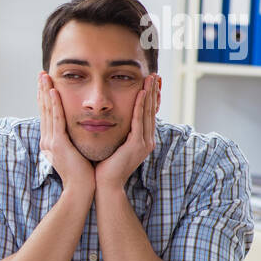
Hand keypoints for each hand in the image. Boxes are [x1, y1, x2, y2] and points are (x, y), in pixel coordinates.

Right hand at [37, 72, 93, 195]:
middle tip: (41, 74)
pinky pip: (56, 119)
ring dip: (45, 92)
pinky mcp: (58, 143)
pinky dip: (54, 104)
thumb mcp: (74, 153)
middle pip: (44, 110)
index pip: (48, 115)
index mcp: (51, 142)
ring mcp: (51, 141)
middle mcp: (47, 140)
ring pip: (48, 111)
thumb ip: (72, 142)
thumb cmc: (82, 174)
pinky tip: (53, 92)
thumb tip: (75, 134)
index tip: (45, 84)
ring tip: (44, 77)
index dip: (45, 99)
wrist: (81, 189)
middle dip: (42, 91)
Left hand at [94, 73, 159, 191]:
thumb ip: (118, 134)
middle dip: (153, 92)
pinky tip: (141, 93)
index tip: (150, 83)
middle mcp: (147, 141)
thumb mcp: (114, 146)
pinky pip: (138, 121)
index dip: (150, 98)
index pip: (147, 115)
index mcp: (142, 141)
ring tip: (151, 78)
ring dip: (149, 94)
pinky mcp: (136, 145)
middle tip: (155, 75)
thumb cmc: (105, 167)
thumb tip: (110, 121)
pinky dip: (139, 106)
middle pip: (151, 111)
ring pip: (147, 113)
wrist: (105, 185)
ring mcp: (144, 143)